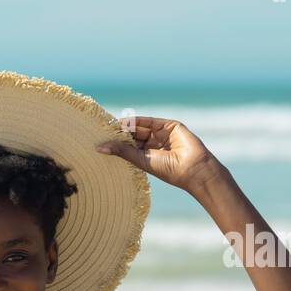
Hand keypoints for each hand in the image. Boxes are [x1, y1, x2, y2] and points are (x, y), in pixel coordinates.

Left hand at [95, 116, 223, 193]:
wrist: (193, 168)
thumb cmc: (167, 170)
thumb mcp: (141, 160)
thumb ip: (122, 151)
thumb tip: (99, 148)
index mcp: (146, 155)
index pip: (127, 145)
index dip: (115, 141)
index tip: (97, 139)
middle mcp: (152, 144)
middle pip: (132, 134)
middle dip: (118, 132)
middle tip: (99, 130)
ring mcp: (161, 134)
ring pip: (139, 127)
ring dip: (125, 126)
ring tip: (108, 126)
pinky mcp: (169, 125)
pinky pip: (149, 121)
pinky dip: (137, 120)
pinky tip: (123, 122)